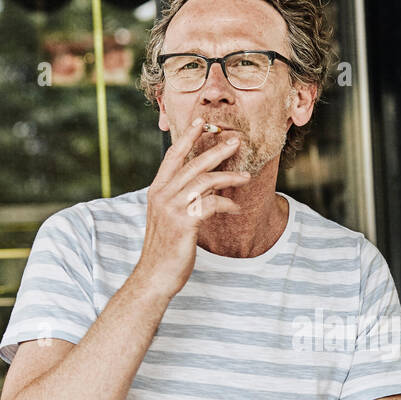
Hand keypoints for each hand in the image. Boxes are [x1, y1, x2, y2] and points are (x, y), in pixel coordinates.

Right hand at [136, 117, 251, 299]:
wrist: (154, 276)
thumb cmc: (165, 249)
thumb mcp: (169, 218)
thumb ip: (181, 199)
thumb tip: (205, 185)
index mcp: (157, 191)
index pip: (173, 156)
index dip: (188, 137)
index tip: (203, 123)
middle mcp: (162, 195)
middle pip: (192, 163)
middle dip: (216, 149)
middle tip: (235, 140)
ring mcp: (172, 208)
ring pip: (205, 180)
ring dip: (229, 176)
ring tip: (246, 177)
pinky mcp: (184, 223)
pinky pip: (211, 204)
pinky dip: (227, 204)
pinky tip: (235, 209)